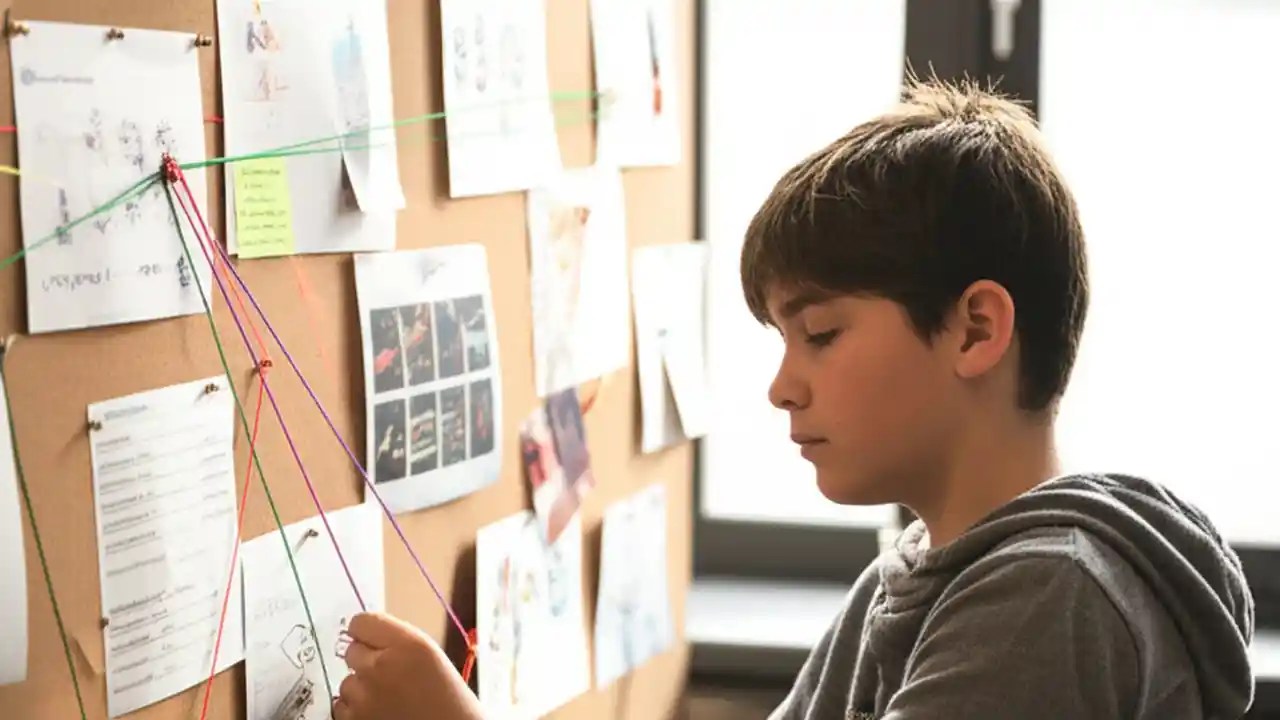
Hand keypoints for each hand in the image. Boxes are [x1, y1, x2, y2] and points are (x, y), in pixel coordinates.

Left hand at [332, 612, 482, 719]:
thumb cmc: (449, 700)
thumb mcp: (432, 657)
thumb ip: (399, 642)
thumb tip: (369, 638)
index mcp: (407, 645)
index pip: (361, 622)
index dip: (367, 634)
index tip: (374, 643)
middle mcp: (381, 666)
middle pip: (351, 651)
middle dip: (366, 661)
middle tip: (387, 676)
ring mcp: (363, 697)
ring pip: (347, 682)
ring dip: (361, 689)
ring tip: (388, 700)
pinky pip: (342, 707)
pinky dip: (356, 712)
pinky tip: (380, 714)